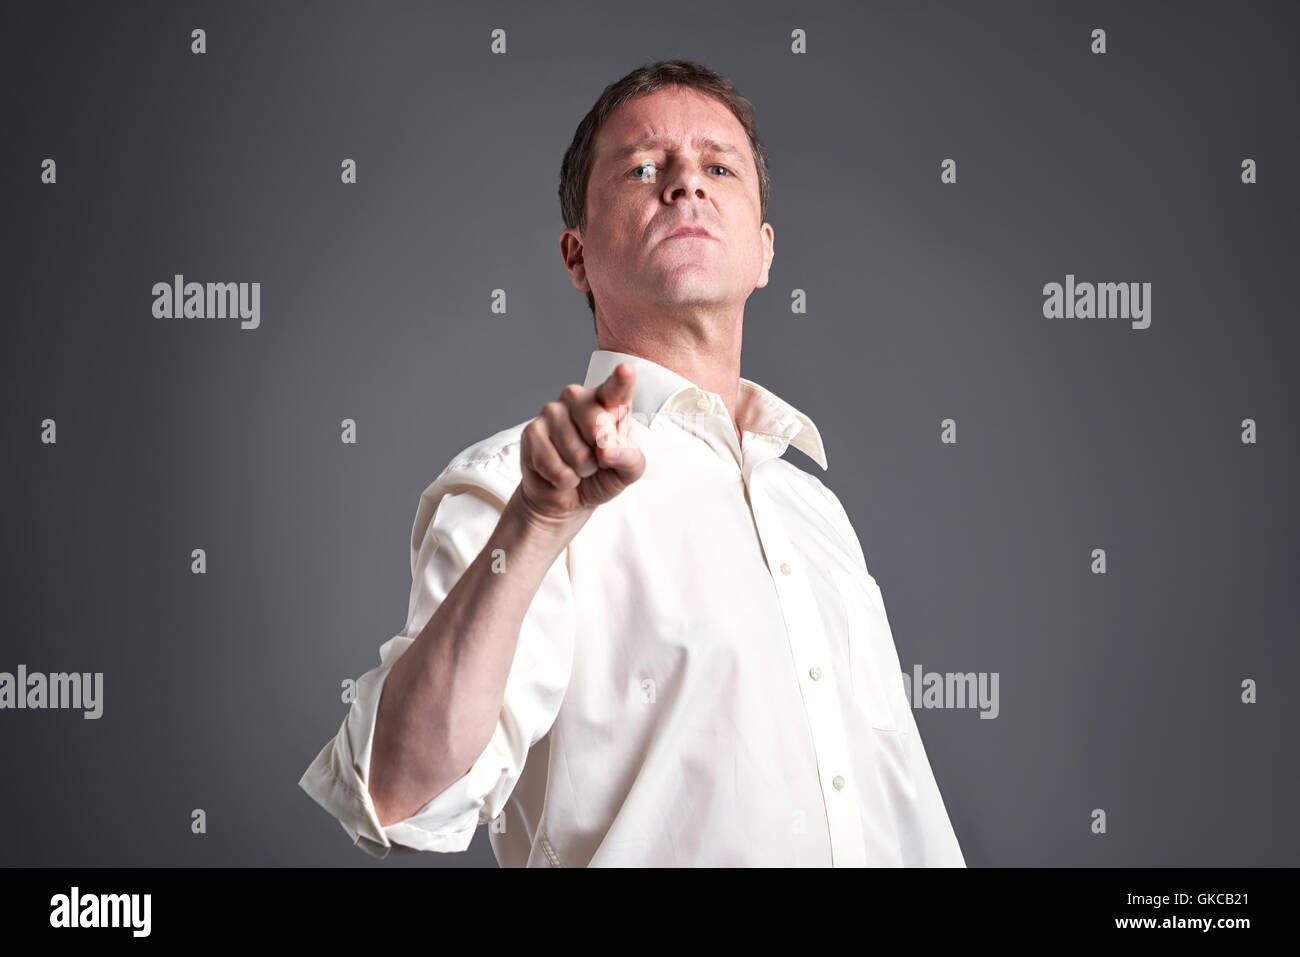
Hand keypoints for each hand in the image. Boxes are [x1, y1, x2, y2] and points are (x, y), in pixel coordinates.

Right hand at [517, 362, 645, 527]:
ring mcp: (552, 411)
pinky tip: (562, 473)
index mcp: (607, 400)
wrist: (569, 494)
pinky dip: (564, 479)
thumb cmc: (602, 474)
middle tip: (596, 459)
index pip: (616, 389)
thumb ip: (628, 457)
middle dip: (601, 457)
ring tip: (578, 466)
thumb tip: (606, 449)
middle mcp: (578, 398)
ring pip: (578, 454)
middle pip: (598, 427)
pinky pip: (557, 468)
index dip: (621, 381)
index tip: (626, 371)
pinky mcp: (532, 431)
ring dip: (582, 471)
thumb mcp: (628, 470)